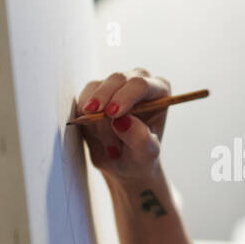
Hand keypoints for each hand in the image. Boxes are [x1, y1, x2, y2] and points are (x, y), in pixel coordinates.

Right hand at [74, 68, 170, 183]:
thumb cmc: (139, 158)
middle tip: (97, 125)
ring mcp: (116, 84)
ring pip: (97, 88)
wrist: (122, 164)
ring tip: (107, 142)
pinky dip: (85, 116)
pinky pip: (84, 97)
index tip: (111, 114)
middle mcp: (139, 82)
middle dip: (105, 103)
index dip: (125, 96)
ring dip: (95, 116)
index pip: (141, 85)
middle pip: (118, 79)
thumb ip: (140, 139)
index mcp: (160, 91)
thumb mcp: (144, 156)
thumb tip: (123, 121)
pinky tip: (95, 133)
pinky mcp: (96, 91)